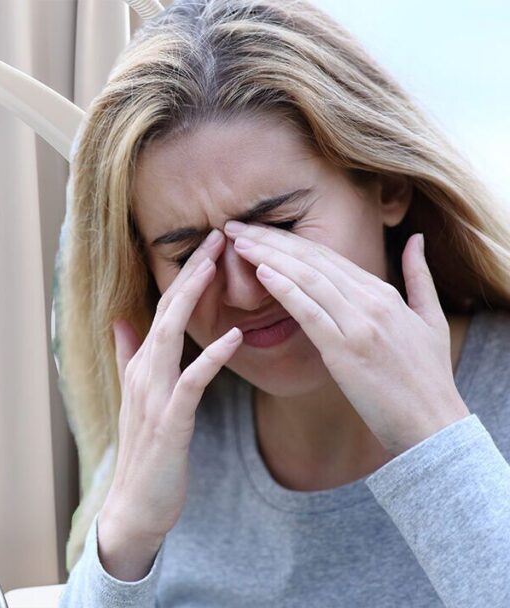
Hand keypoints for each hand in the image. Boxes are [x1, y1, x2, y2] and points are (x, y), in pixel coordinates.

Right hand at [98, 229, 242, 580]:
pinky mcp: (169, 423)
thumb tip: (122, 321)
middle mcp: (143, 375)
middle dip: (191, 272)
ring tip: (217, 266)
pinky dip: (210, 357)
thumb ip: (129, 358)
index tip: (211, 244)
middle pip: (166, 312)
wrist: (136, 507)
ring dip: (194, 299)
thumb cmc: (146, 455)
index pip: (164, 310)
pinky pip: (190, 383)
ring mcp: (153, 398)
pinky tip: (233, 336)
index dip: (186, 275)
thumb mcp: (136, 400)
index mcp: (141, 367)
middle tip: (218, 235)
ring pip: (170, 336)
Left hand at [225, 221, 468, 453]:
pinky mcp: (346, 350)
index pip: (327, 256)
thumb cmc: (429, 378)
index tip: (258, 229)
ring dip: (267, 256)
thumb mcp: (431, 319)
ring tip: (237, 241)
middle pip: (312, 259)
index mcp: (384, 294)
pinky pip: (310, 312)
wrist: (434, 424)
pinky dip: (284, 288)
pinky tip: (260, 272)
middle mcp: (371, 302)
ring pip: (307, 278)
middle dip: (270, 239)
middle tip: (234, 226)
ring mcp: (359, 324)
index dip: (289, 240)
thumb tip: (416, 239)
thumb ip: (420, 277)